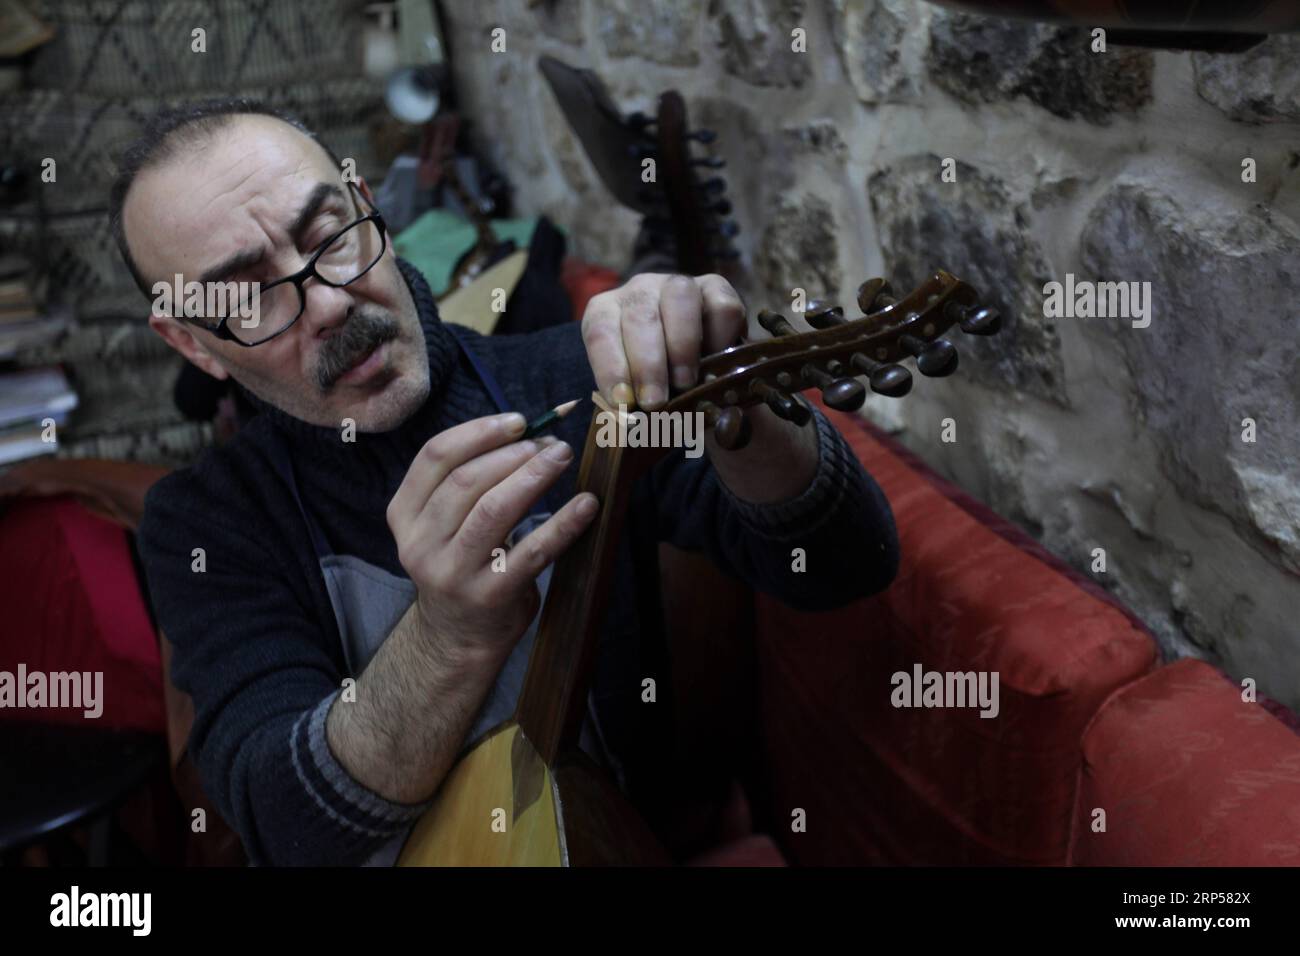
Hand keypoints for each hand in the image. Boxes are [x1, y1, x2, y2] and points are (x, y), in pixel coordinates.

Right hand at [386, 412, 598, 658]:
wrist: (457, 636)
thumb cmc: (460, 564)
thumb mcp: (442, 524)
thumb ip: (466, 483)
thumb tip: (527, 435)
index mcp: (404, 515)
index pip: (434, 457)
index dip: (478, 432)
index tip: (518, 422)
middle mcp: (420, 543)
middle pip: (466, 480)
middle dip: (513, 453)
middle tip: (551, 442)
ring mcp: (453, 572)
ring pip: (494, 510)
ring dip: (534, 476)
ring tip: (561, 458)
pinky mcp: (490, 595)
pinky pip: (532, 551)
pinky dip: (564, 524)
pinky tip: (587, 505)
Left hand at [581, 273, 744, 409]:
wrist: (697, 374)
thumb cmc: (657, 384)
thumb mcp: (637, 392)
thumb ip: (633, 402)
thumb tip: (635, 426)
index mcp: (606, 312)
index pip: (600, 332)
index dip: (610, 367)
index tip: (622, 401)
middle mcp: (639, 291)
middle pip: (640, 315)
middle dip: (647, 364)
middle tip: (655, 402)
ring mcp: (678, 285)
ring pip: (680, 298)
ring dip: (682, 345)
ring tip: (685, 383)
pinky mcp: (716, 288)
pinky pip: (721, 305)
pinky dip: (721, 335)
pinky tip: (717, 361)